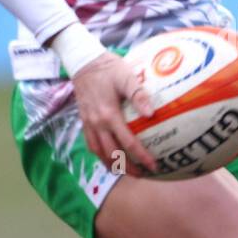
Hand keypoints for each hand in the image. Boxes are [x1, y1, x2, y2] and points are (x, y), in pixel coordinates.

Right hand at [72, 53, 158, 176]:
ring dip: (112, 165)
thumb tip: (151, 113)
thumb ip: (139, 95)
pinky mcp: (84, 121)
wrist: (83, 62)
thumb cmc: (108, 68)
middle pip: (112, 154)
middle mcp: (97, 123)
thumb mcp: (126, 77)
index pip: (128, 143)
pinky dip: (100, 155)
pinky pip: (90, 144)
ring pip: (99, 153)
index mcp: (109, 115)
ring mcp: (88, 124)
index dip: (141, 156)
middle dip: (127, 167)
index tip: (154, 166)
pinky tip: (109, 157)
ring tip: (125, 171)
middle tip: (142, 175)